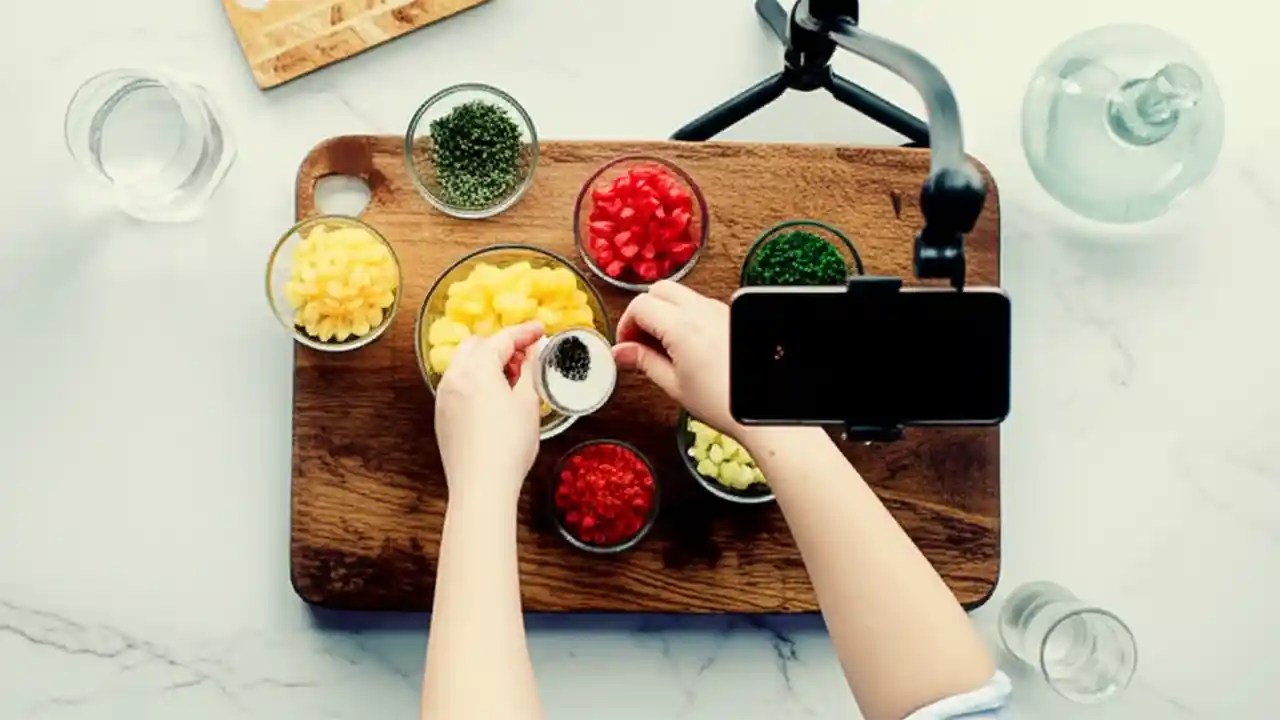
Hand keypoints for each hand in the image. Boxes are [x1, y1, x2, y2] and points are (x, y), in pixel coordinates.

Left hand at [434, 322, 544, 507]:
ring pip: (464, 365)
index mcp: (476, 369)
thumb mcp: (528, 403)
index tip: (539, 330)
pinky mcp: (442, 416)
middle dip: (501, 346)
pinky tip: (495, 401)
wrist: (481, 487)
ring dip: (487, 364)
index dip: (524, 332)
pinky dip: (476, 383)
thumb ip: (530, 371)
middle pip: (477, 346)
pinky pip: (458, 386)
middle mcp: (453, 377)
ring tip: (512, 381)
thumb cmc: (509, 445)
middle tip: (525, 359)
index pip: (502, 338)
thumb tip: (532, 354)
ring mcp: (443, 397)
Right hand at [612, 281, 743, 437]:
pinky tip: (685, 348)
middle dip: (643, 312)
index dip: (625, 325)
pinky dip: (684, 318)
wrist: (761, 406)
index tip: (626, 346)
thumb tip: (623, 353)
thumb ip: (644, 362)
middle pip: (658, 290)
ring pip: (680, 295)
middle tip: (640, 342)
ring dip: (664, 314)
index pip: (640, 306)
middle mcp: (702, 310)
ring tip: (663, 349)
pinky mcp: (730, 317)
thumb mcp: (674, 385)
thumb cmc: (724, 402)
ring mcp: (719, 310)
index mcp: (682, 325)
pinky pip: (699, 306)